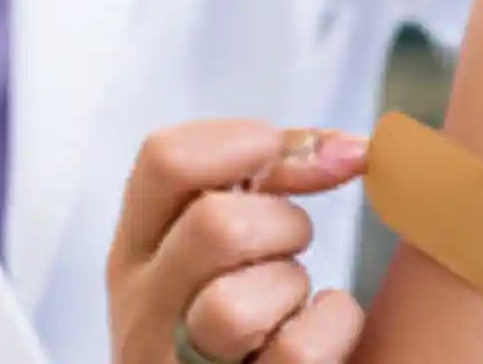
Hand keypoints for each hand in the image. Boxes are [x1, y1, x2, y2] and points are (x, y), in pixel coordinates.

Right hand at [107, 119, 367, 362]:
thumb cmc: (237, 319)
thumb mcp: (224, 244)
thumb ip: (270, 180)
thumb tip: (345, 148)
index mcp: (138, 252)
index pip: (165, 159)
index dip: (242, 141)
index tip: (287, 155)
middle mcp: (144, 310)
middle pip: (213, 226)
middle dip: (282, 223)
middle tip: (290, 245)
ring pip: (234, 307)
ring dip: (291, 286)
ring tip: (292, 298)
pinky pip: (297, 353)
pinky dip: (332, 327)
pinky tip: (320, 326)